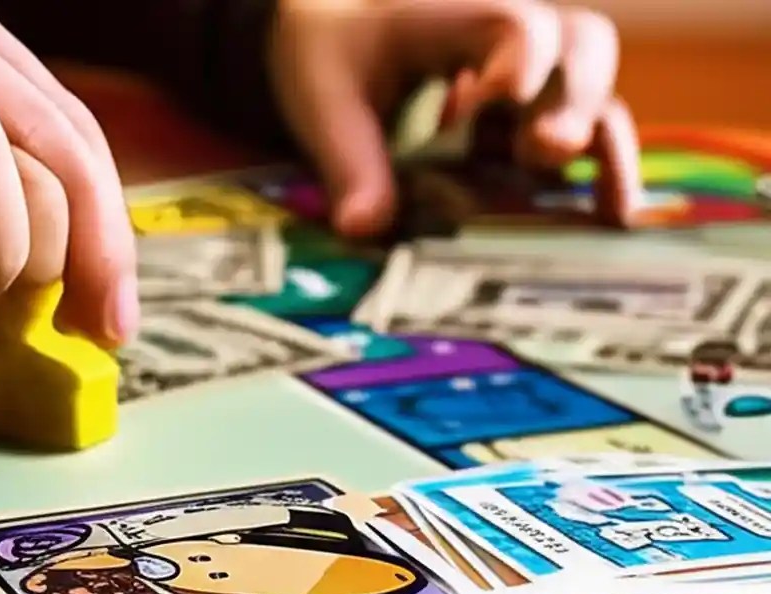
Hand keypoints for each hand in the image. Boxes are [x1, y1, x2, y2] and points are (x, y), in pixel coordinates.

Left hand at [269, 0, 641, 235]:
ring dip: (605, 146)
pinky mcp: (536, 116)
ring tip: (610, 210)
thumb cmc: (336, 55)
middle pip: (582, 48)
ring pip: (597, 92)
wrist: (338, 39)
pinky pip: (586, 132)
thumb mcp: (327, 104)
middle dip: (573, 99)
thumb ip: (350, 163)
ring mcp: (534, 76)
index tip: (504, 96)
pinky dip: (600, 169)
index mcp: (461, 16)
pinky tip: (607, 218)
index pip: (516, 30)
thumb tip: (363, 229)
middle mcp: (515, 40)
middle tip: (545, 152)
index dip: (521, 61)